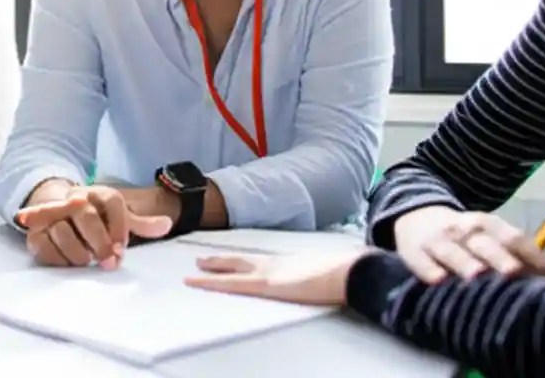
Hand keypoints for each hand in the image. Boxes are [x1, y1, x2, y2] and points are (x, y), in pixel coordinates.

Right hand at [16, 183, 172, 268]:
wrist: (56, 210)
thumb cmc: (96, 219)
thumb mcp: (120, 218)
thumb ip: (141, 224)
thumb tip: (166, 224)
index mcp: (97, 194)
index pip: (111, 202)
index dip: (118, 226)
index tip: (121, 250)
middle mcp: (73, 199)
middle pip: (84, 212)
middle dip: (98, 240)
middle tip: (108, 262)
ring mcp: (52, 214)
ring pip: (62, 230)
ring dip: (77, 251)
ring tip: (87, 261)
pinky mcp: (36, 232)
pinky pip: (44, 245)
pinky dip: (58, 258)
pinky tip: (69, 263)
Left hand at [184, 246, 376, 305]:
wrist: (350, 271)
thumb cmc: (346, 274)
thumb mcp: (328, 273)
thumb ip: (319, 274)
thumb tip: (327, 278)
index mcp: (289, 262)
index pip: (260, 260)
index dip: (243, 261)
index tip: (231, 259)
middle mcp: (275, 263)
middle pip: (242, 260)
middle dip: (222, 261)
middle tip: (203, 260)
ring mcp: (268, 272)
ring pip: (232, 269)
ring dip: (212, 269)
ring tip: (195, 269)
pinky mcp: (265, 284)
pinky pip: (231, 284)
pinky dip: (210, 282)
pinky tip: (195, 281)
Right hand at [393, 206, 544, 282]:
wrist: (415, 214)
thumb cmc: (463, 237)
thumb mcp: (488, 236)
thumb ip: (514, 253)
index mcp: (488, 223)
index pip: (513, 237)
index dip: (531, 256)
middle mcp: (464, 228)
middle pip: (484, 242)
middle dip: (499, 258)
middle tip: (513, 273)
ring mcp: (437, 239)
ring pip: (452, 250)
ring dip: (465, 262)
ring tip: (476, 276)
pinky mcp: (412, 250)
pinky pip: (419, 259)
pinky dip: (428, 269)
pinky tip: (437, 281)